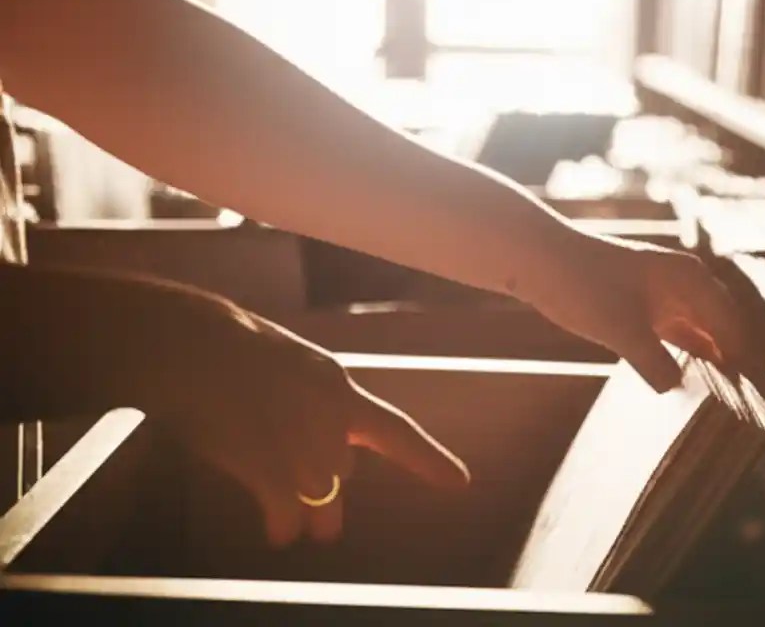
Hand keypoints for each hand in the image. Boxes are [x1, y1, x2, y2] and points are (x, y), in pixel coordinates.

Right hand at [126, 285, 467, 547]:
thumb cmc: (227, 352)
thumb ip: (309, 407)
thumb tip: (320, 452)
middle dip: (327, 487)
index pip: (395, 430)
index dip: (428, 460)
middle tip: (316, 504)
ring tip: (297, 525)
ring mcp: (302, 440)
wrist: (188, 345)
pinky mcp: (269, 463)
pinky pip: (288, 512)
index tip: (460, 483)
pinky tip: (277, 534)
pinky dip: (284, 527)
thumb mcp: (286, 367)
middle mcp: (331, 417)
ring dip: (309, 514)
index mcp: (337, 387)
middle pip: (341, 472)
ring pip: (321, 497)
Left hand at [533, 233, 764, 393]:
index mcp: (692, 281)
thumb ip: (655, 364)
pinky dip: (690, 357)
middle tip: (750, 409)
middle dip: (739, 367)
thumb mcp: (622, 331)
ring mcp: (667, 294)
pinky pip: (680, 335)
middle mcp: (687, 284)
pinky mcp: (646, 306)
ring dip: (715, 363)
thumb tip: (679, 392)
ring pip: (704, 334)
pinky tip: (692, 382)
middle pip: (726, 331)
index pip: (735, 330)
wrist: (540, 259)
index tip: (759, 402)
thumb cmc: (582, 285)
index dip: (749, 367)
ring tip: (728, 402)